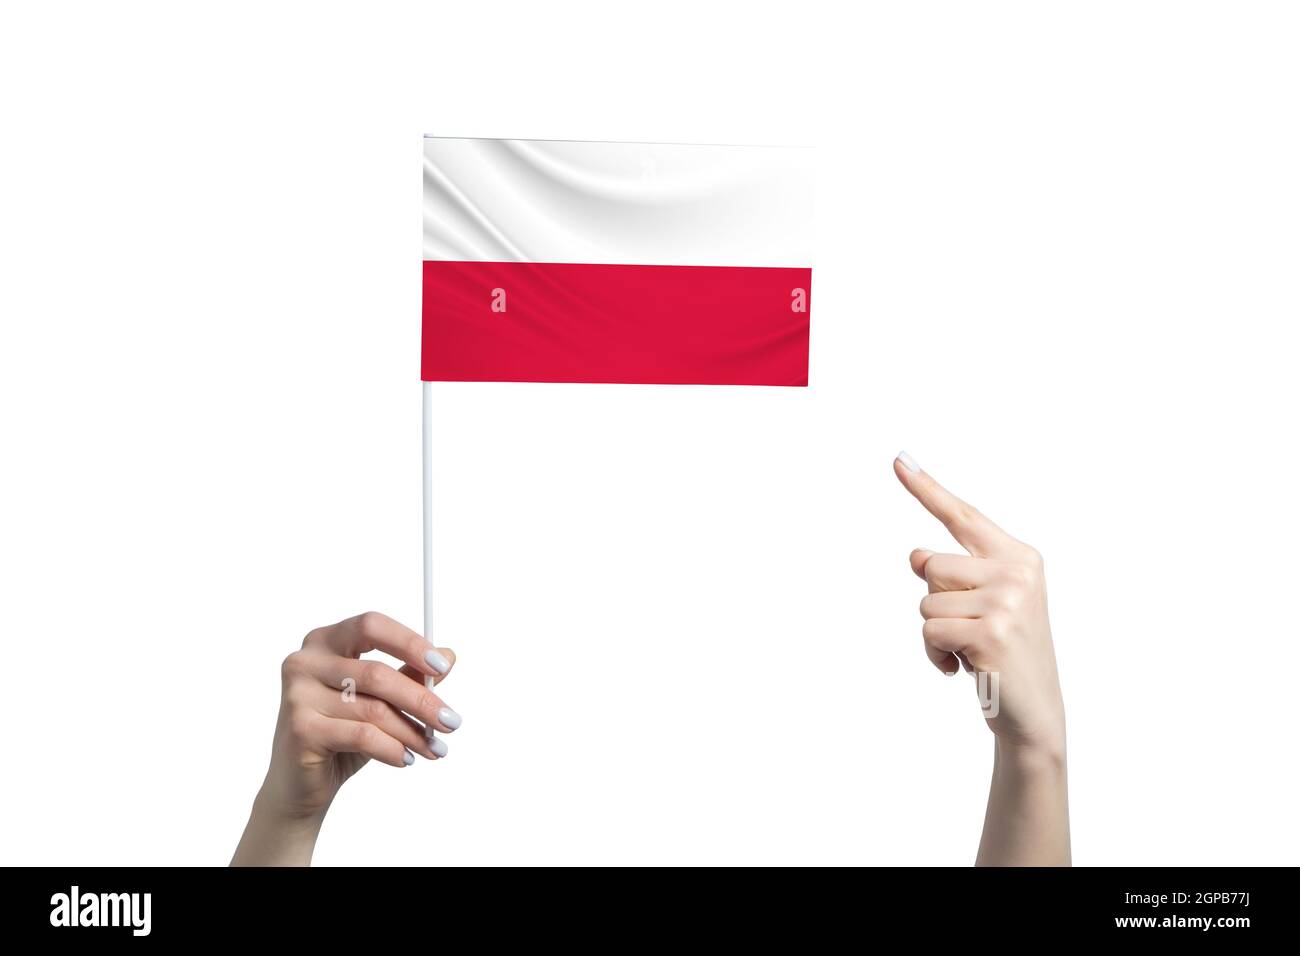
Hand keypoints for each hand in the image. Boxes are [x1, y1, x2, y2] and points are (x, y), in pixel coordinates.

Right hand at [232, 612, 458, 864]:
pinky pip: (362, 736)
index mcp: (325, 641)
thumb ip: (407, 675)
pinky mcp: (301, 730)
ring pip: (373, 710)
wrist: (299, 783)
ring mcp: (298, 695)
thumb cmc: (341, 733)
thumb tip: (449, 654)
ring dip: (412, 732)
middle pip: (376, 672)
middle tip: (452, 722)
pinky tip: (406, 759)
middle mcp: (305, 662)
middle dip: (421, 700)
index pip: (371, 626)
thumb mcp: (378, 700)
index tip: (442, 666)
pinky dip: (392, 749)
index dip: (409, 643)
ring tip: (434, 749)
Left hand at [894, 452, 1068, 864]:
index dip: (926, 487)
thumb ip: (957, 572)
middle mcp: (1017, 570)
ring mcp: (1007, 599)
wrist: (1032, 714)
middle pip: (928, 563)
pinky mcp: (991, 630)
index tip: (897, 459)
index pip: (962, 515)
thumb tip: (916, 555)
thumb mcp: (987, 604)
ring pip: (924, 600)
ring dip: (935, 632)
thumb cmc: (1003, 655)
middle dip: (936, 600)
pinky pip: (928, 630)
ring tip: (969, 650)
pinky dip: (935, 656)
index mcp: (1018, 557)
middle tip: (969, 629)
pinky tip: (962, 669)